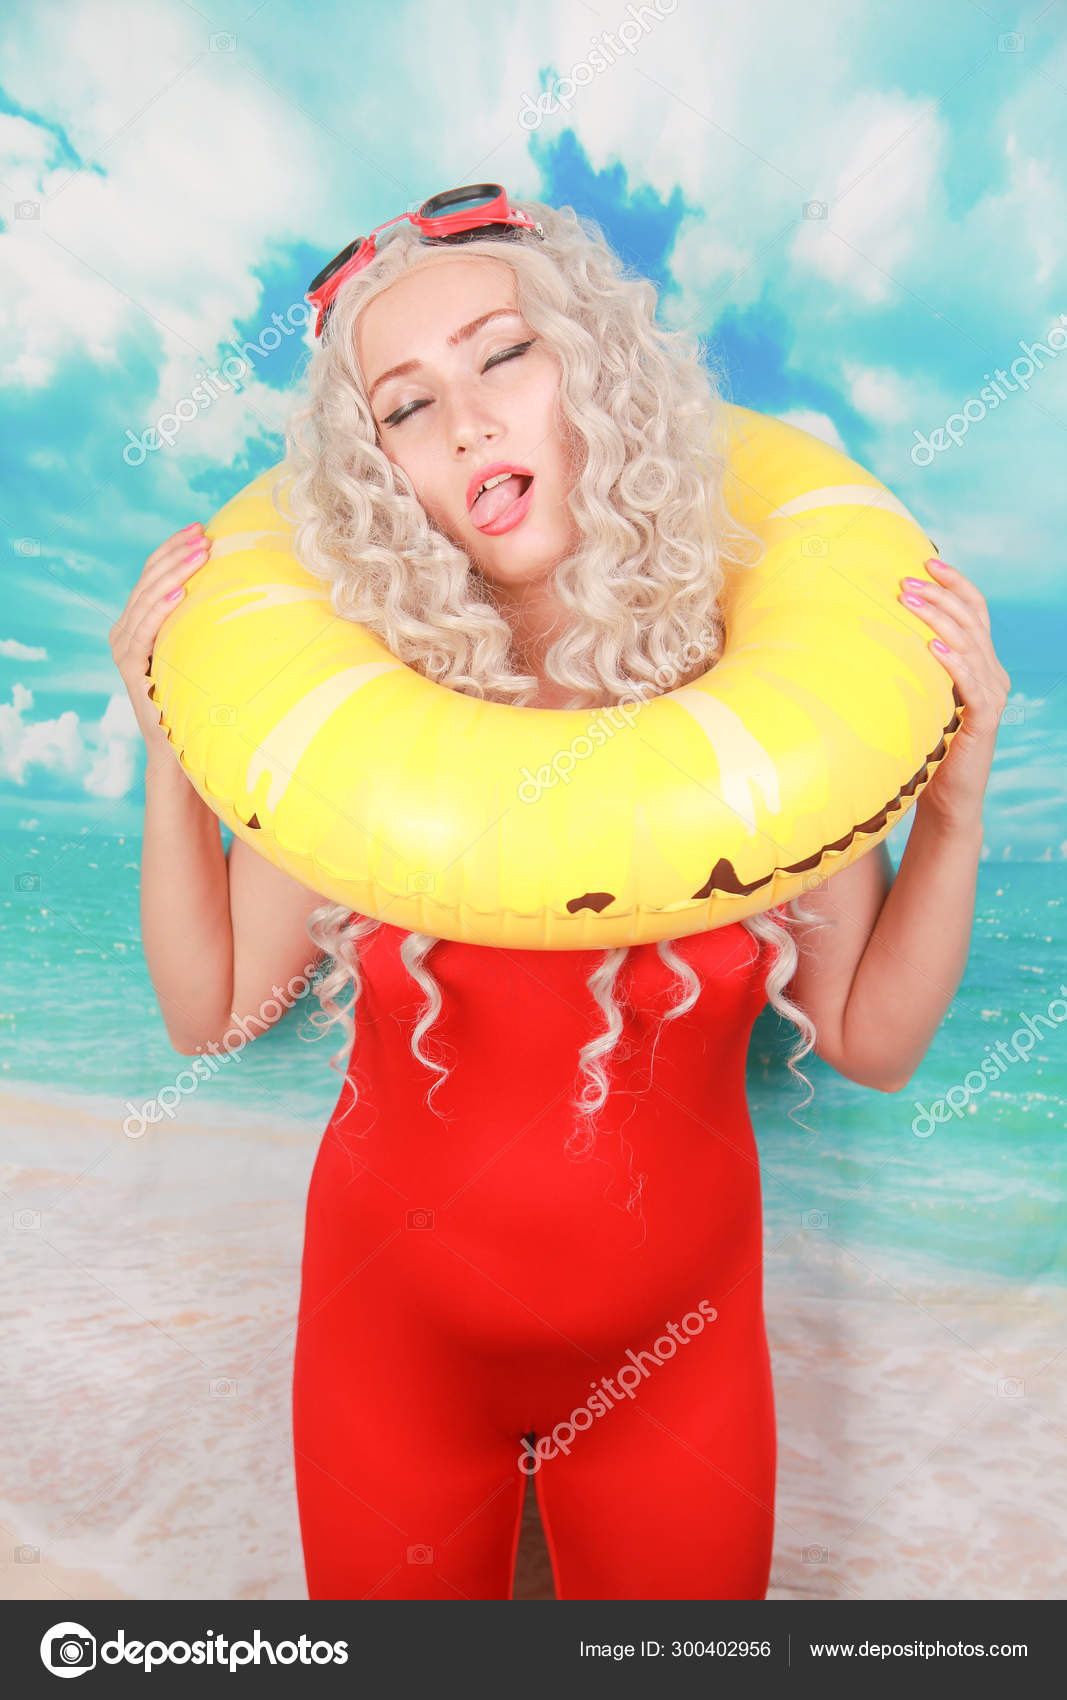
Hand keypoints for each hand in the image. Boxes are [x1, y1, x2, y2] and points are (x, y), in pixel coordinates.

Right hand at [109, 522, 211, 754]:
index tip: (200, 528)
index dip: (174, 549)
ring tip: (199, 553)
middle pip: (148, 580)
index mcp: (137, 622)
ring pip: (146, 599)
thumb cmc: (200, 697)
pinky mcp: (129, 667)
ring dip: (173, 572)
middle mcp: (124, 632)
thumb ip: (201, 619)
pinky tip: (181, 590)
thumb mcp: (200, 647)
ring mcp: (123, 648)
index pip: (153, 574)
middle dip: (176, 554)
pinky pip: (143, 630)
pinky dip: (161, 607)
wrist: (183, 746)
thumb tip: (237, 584)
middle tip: (204, 535)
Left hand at [898, 556, 1010, 831]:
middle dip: (939, 595)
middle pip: (972, 621)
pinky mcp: (984, 719)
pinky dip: (953, 663)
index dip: (955, 584)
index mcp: (981, 662)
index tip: (928, 562)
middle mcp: (993, 673)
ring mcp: (992, 695)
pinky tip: (932, 648)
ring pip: (971, 645)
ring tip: (910, 602)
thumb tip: (872, 632)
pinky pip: (972, 684)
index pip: (975, 611)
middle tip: (906, 580)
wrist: (946, 797)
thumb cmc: (924, 745)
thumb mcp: (918, 696)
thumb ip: (912, 666)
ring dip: (939, 620)